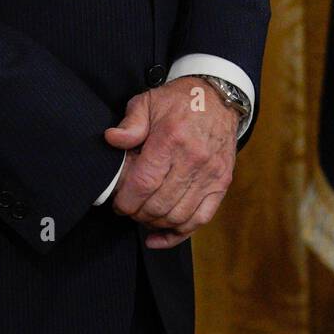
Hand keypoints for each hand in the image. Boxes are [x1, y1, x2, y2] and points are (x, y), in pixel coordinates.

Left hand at [104, 77, 238, 247]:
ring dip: (156, 223)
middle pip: (160, 204)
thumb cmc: (179, 100)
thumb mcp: (148, 101)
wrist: (218, 97)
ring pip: (178, 216)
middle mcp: (193, 158)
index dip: (127, 200)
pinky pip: (200, 219)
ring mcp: (210, 174)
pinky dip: (179, 234)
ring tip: (143, 216)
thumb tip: (111, 139)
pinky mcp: (222, 183)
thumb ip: (130, 124)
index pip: (144, 182)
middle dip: (137, 213)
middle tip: (128, 209)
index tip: (118, 204)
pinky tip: (160, 236)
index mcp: (171, 137)